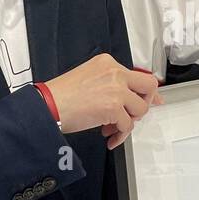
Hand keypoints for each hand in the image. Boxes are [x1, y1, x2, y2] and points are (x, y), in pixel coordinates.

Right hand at [45, 54, 162, 150]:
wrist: (47, 105)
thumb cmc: (61, 96)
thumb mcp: (89, 79)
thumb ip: (111, 84)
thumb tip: (130, 97)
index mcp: (108, 63)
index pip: (138, 75)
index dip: (145, 92)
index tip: (151, 100)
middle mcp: (115, 72)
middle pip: (149, 86)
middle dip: (145, 103)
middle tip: (135, 114)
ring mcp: (116, 89)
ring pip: (140, 108)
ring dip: (128, 122)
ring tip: (112, 127)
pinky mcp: (113, 106)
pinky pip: (127, 124)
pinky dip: (120, 134)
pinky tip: (109, 136)